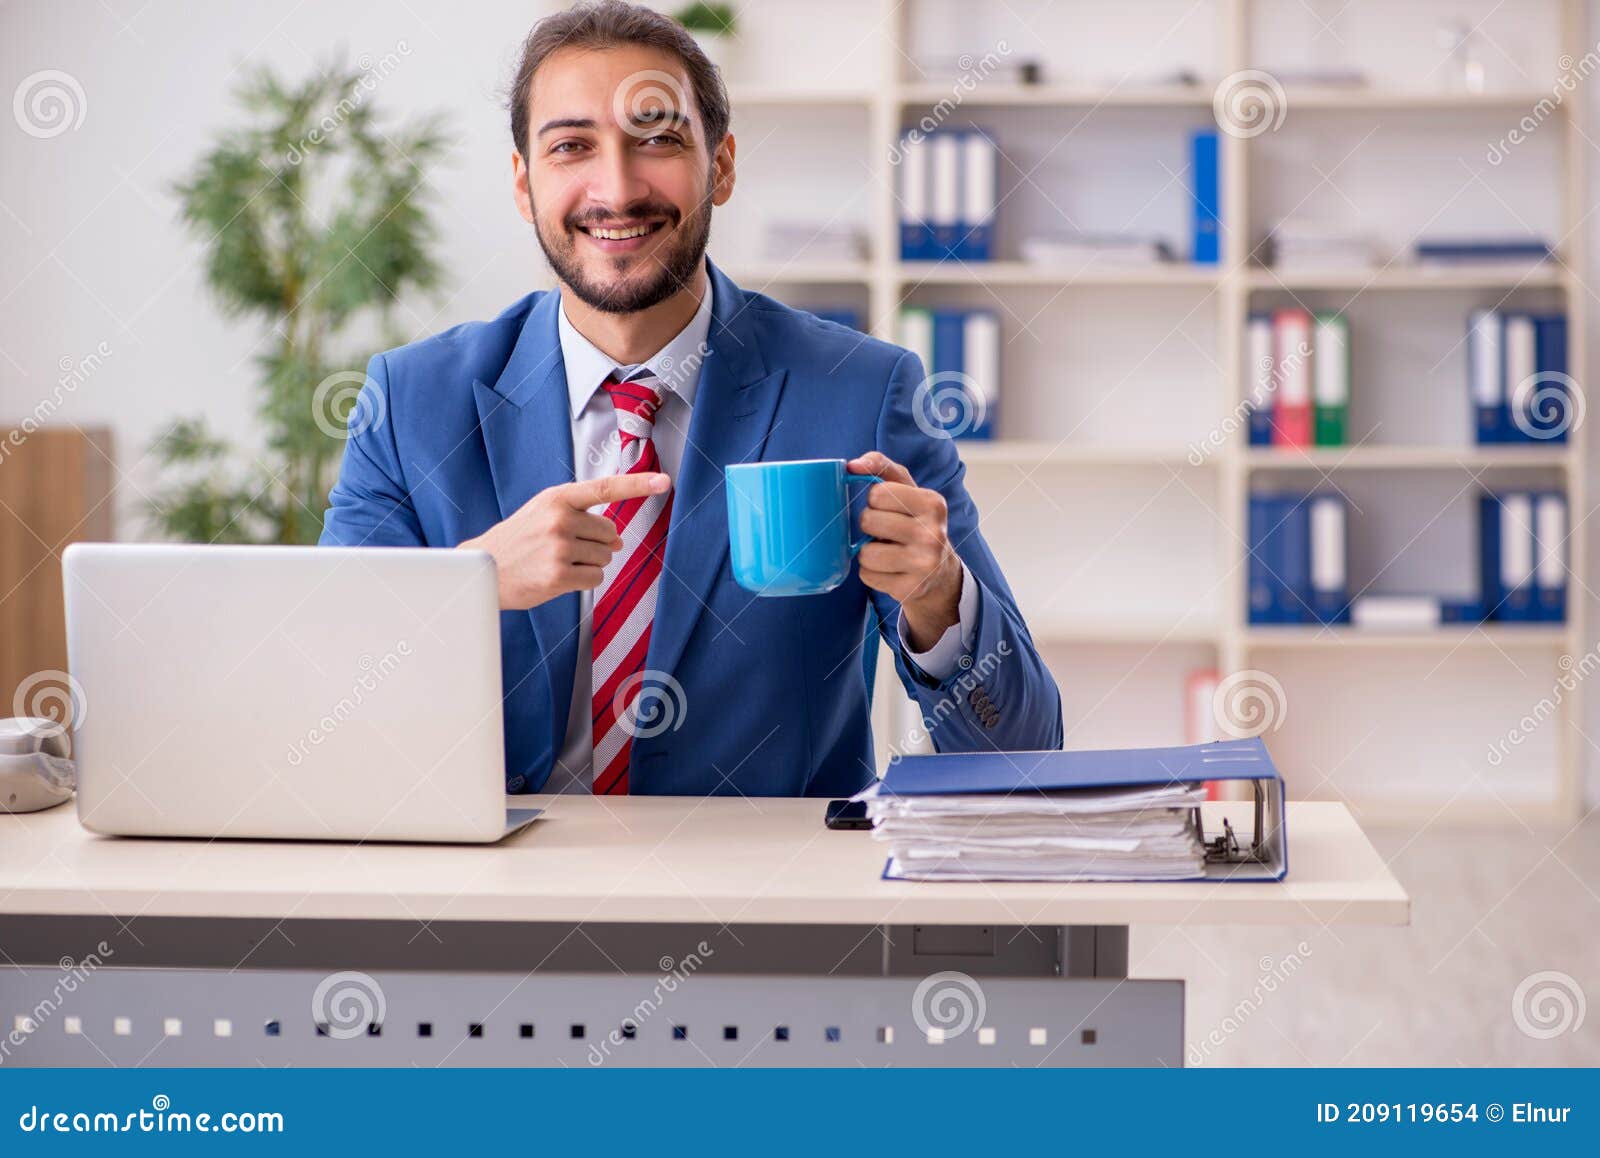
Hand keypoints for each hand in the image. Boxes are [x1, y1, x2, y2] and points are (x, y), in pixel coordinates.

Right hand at [458, 472, 670, 609]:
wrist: (483, 568)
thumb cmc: (518, 539)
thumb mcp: (545, 515)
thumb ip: (583, 518)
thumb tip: (618, 539)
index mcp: (557, 498)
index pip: (604, 488)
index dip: (637, 485)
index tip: (664, 481)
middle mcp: (559, 519)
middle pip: (609, 532)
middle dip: (595, 542)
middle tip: (562, 547)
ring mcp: (559, 548)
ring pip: (605, 557)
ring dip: (588, 563)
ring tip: (556, 561)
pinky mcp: (558, 576)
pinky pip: (595, 578)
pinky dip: (583, 580)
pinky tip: (558, 576)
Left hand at [846, 452, 962, 650]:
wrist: (940, 573)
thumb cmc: (916, 522)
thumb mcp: (907, 489)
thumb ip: (881, 466)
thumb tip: (852, 466)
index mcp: (933, 503)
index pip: (877, 493)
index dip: (875, 501)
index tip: (888, 508)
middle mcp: (933, 534)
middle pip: (868, 521)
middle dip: (870, 526)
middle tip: (886, 531)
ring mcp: (924, 564)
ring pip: (865, 553)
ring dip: (868, 552)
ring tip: (887, 551)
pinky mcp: (911, 589)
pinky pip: (868, 576)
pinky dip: (871, 573)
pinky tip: (890, 569)